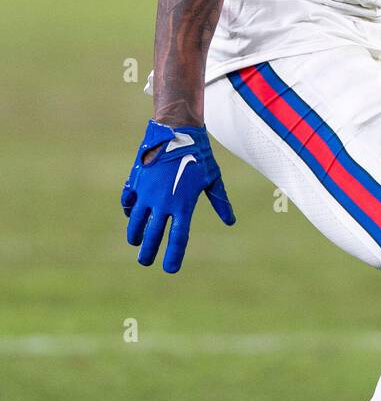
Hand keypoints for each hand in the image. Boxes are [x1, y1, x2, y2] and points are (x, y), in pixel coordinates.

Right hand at [121, 120, 234, 273]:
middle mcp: (163, 202)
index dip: (173, 256)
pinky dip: (129, 210)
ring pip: (136, 221)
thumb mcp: (213, 178)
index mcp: (184, 204)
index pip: (177, 238)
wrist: (176, 130)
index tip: (169, 270)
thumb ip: (220, 202)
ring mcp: (147, 192)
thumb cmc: (199, 154)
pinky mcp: (137, 181)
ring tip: (136, 242)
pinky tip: (131, 214)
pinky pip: (129, 201)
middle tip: (145, 262)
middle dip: (148, 251)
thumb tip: (231, 221)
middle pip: (153, 234)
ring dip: (135, 233)